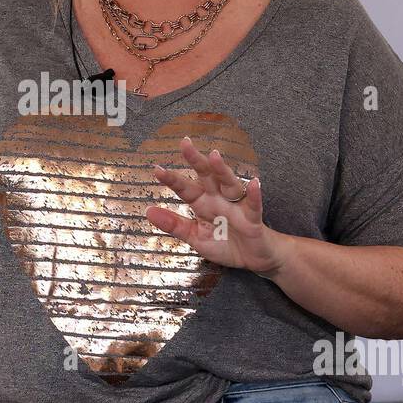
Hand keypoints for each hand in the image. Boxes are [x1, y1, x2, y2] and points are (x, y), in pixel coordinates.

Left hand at [146, 136, 285, 276]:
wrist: (253, 258)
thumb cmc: (225, 243)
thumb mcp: (195, 237)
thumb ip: (174, 225)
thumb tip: (149, 211)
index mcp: (202, 204)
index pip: (185, 188)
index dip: (172, 179)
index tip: (157, 169)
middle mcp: (218, 199)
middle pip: (206, 176)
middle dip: (196, 160)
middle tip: (185, 144)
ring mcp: (236, 206)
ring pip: (228, 183)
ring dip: (221, 170)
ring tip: (214, 157)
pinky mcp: (253, 218)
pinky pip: (253, 205)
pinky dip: (254, 195)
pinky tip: (253, 184)